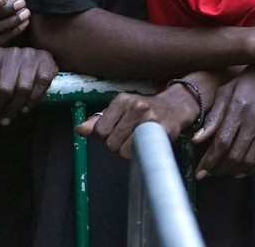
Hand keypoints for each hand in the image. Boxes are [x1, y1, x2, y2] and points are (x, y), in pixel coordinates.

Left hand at [0, 46, 56, 127]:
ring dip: (13, 109)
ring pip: (22, 88)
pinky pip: (41, 84)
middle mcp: (12, 52)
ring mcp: (31, 55)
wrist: (29, 54)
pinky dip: (33, 100)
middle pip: (4, 88)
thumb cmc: (1, 67)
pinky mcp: (46, 61)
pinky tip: (25, 109)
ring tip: (6, 120)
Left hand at [77, 85, 200, 158]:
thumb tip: (79, 130)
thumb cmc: (143, 111)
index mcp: (122, 100)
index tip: (115, 132)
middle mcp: (135, 107)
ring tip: (136, 142)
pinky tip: (143, 146)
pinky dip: (138, 154)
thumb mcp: (119, 111)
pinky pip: (139, 153)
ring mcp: (149, 119)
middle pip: (110, 142)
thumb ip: (98, 121)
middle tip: (127, 139)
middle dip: (116, 146)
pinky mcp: (161, 131)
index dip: (105, 136)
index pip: (99, 130)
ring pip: (123, 151)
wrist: (175, 107)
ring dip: (127, 152)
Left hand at [192, 69, 254, 178]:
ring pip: (249, 161)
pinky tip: (241, 170)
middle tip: (210, 171)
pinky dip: (252, 170)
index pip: (222, 142)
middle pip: (235, 155)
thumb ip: (213, 116)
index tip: (199, 173)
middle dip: (219, 168)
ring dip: (233, 171)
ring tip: (223, 171)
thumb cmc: (250, 81)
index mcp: (238, 108)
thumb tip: (197, 140)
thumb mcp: (226, 91)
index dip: (209, 161)